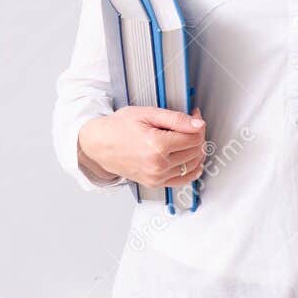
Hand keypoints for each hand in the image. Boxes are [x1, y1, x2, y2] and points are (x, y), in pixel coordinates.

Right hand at [78, 105, 205, 188]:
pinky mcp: (155, 183)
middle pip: (195, 151)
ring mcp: (157, 176)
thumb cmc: (118, 128)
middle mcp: (158, 164)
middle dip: (198, 136)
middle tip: (191, 125)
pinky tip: (192, 161)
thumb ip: (175, 119)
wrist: (99, 144)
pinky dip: (192, 170)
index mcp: (157, 146)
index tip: (195, 117)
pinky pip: (183, 179)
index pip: (194, 137)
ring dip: (197, 152)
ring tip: (189, 140)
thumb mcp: (147, 114)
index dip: (198, 124)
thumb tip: (197, 124)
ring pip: (192, 165)